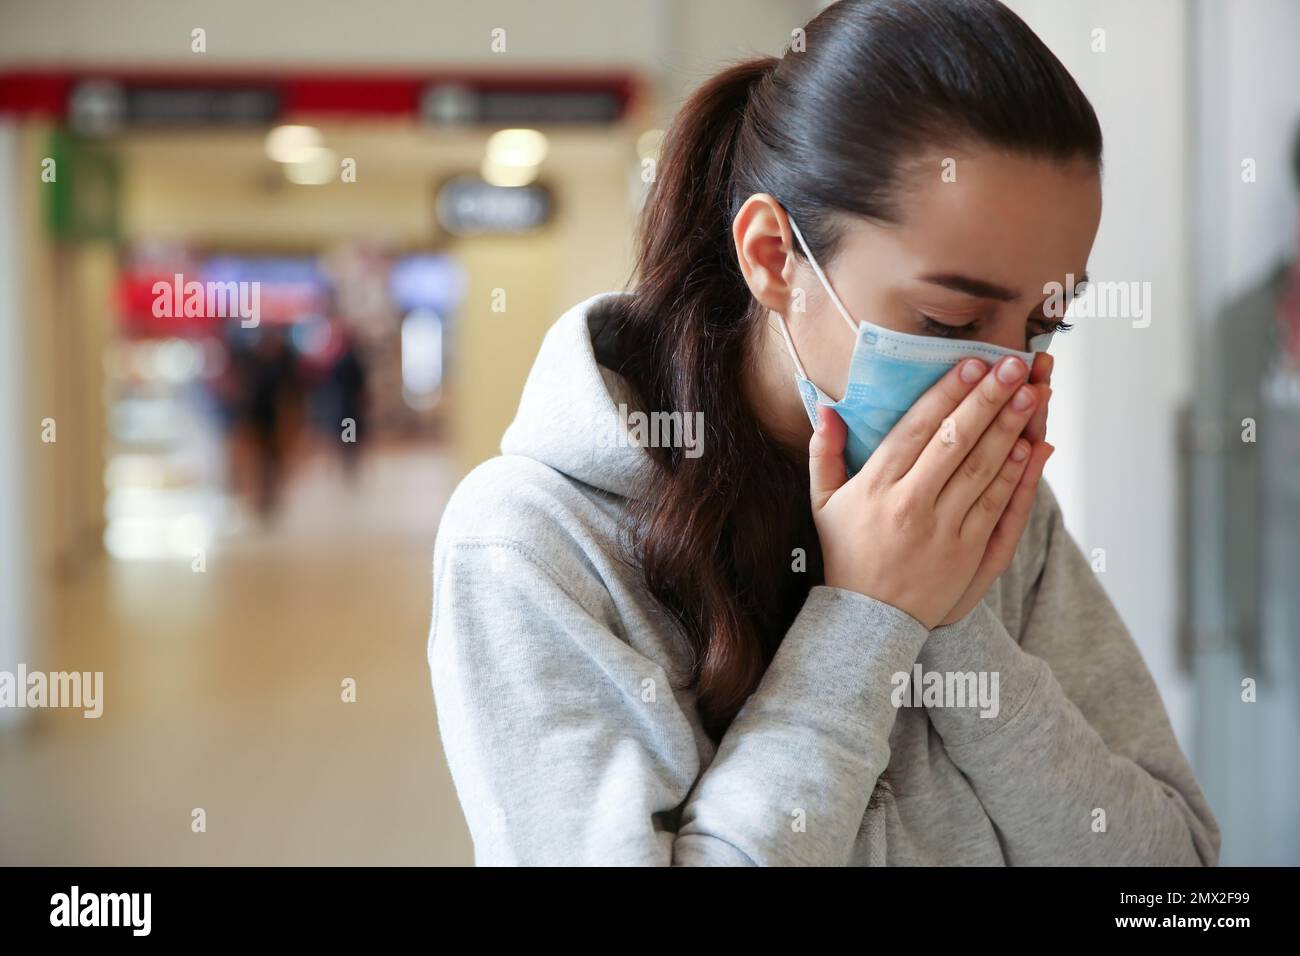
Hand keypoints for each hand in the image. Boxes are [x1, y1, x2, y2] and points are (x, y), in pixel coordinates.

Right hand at [809, 355, 1040, 628]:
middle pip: (955, 443)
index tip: (971, 363)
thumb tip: (825, 407)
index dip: (946, 394)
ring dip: (1010, 430)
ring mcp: (943, 531)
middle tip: (1014, 366)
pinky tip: (1031, 447)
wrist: (868, 622)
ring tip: (1032, 394)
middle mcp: (910, 506)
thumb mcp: (822, 503)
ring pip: (982, 471)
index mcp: (875, 488)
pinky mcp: (968, 554)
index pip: (915, 430)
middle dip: (987, 399)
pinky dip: (1016, 476)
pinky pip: (997, 507)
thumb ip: (824, 453)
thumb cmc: (847, 555)